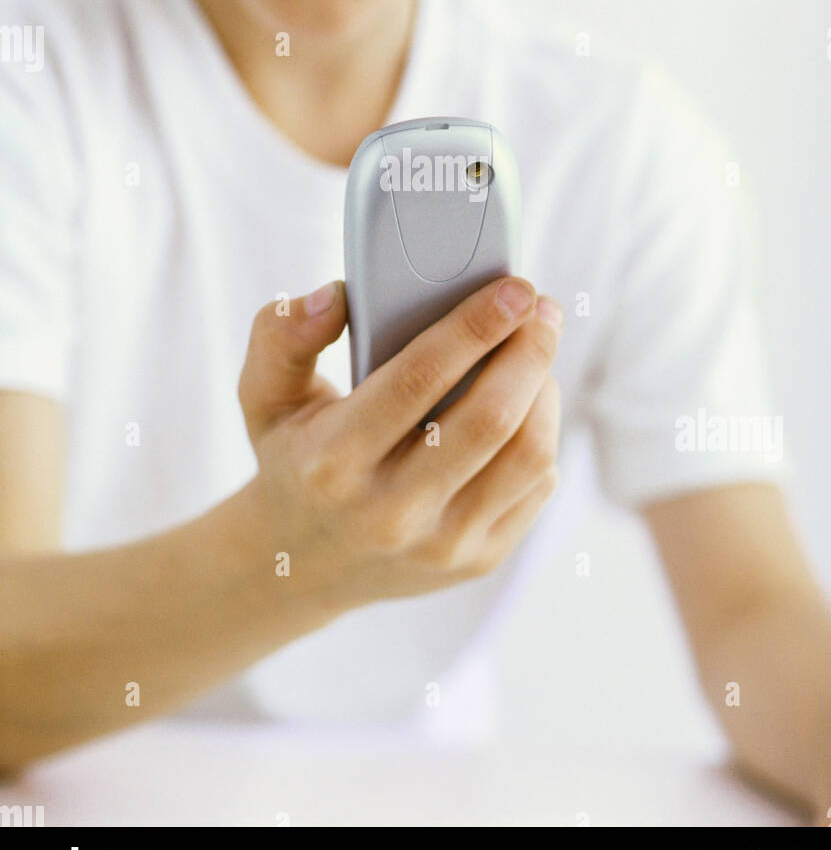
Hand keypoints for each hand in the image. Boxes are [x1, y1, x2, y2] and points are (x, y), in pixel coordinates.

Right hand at [237, 276, 562, 611]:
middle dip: (529, 350)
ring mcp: (440, 545)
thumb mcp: (266, 396)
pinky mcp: (478, 561)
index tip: (513, 287)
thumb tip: (337, 296)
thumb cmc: (295, 457)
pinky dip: (543, 431)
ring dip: (545, 388)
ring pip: (527, 453)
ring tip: (536, 349)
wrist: (303, 562)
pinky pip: (536, 486)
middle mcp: (389, 511)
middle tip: (540, 307)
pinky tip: (530, 401)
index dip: (476, 325)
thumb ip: (284, 335)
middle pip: (490, 417)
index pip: (420, 378)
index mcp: (333, 460)